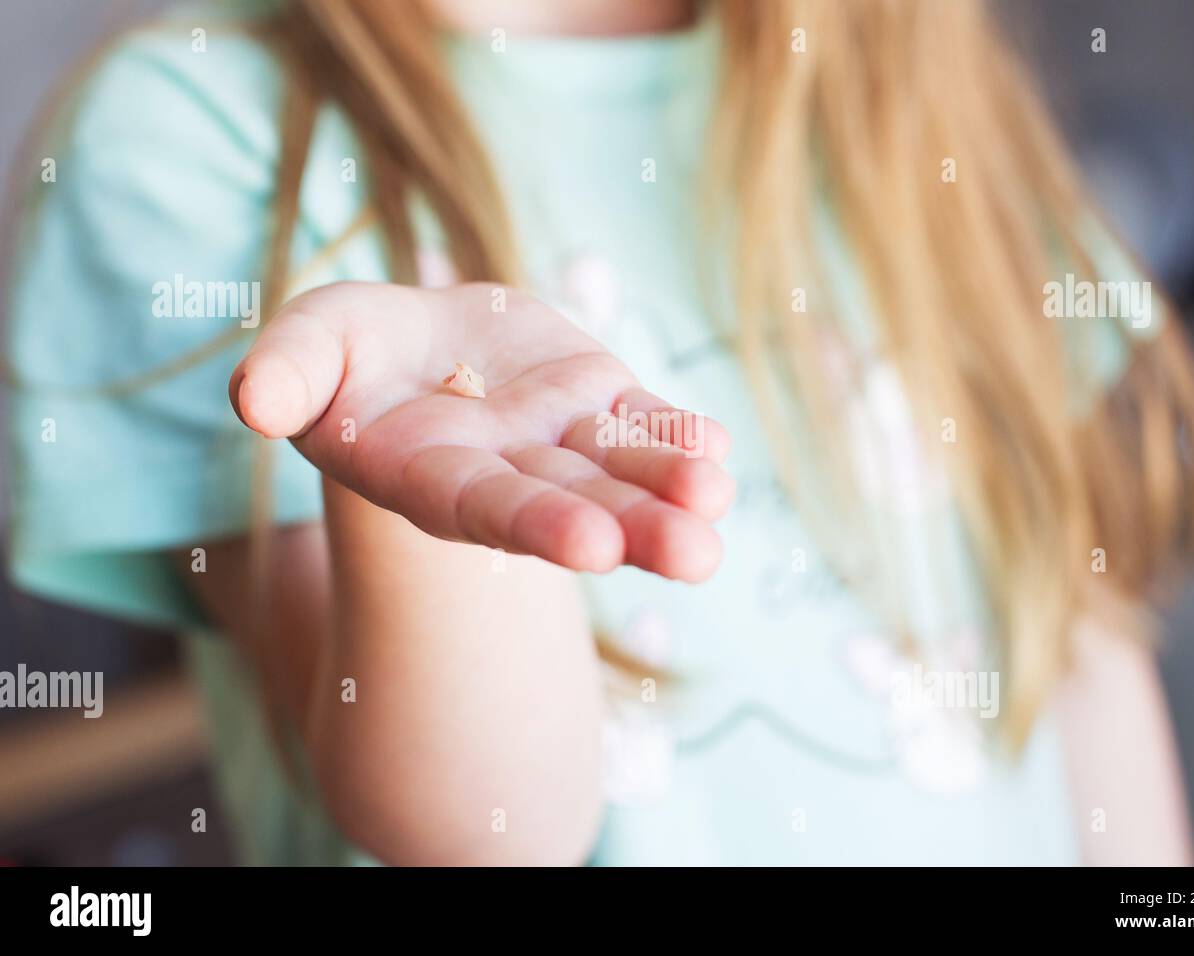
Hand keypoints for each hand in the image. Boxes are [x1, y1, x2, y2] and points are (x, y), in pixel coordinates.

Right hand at [230, 282, 733, 580]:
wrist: (420, 345)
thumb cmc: (350, 354)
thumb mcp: (309, 348)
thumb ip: (286, 374)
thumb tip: (253, 401)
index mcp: (432, 476)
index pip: (484, 505)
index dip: (535, 522)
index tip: (592, 544)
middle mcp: (507, 472)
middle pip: (572, 503)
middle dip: (631, 528)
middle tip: (694, 555)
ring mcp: (560, 440)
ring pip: (621, 471)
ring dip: (672, 492)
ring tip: (718, 507)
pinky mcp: (599, 401)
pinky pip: (643, 422)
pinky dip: (679, 437)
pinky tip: (717, 452)